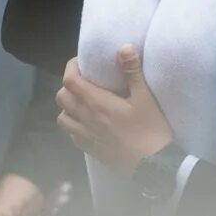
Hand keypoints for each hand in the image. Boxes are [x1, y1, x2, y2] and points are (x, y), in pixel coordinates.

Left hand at [56, 47, 173, 170]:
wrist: (155, 167)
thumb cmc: (150, 130)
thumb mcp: (146, 98)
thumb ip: (132, 72)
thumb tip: (123, 47)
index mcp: (96, 103)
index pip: (69, 80)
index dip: (71, 67)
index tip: (81, 63)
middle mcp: (85, 119)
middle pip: (61, 97)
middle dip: (68, 86)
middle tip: (84, 82)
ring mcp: (86, 136)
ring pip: (62, 118)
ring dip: (68, 108)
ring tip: (83, 103)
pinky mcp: (91, 150)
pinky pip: (72, 136)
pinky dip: (74, 127)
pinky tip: (88, 124)